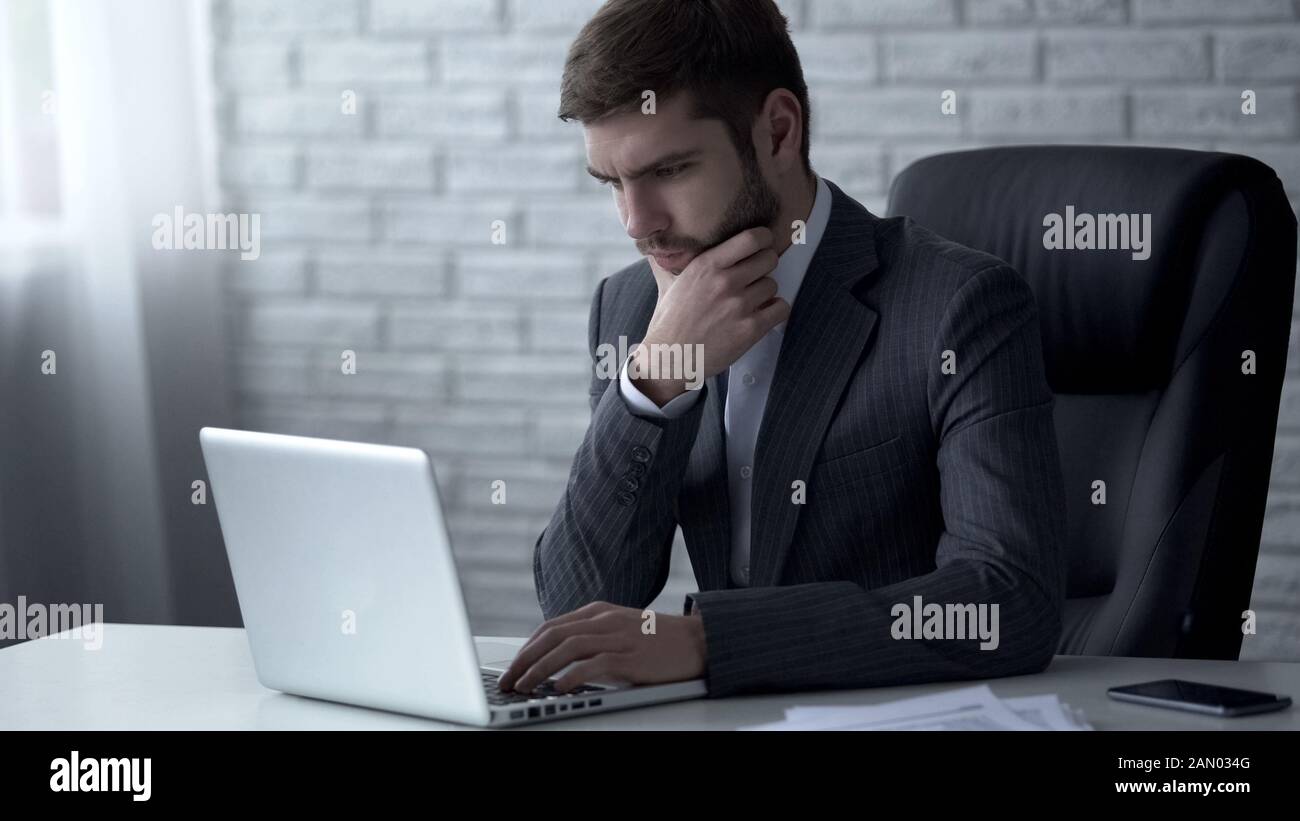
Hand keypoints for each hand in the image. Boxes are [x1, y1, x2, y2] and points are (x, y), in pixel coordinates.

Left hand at [496, 602, 706, 693]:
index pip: (551, 627)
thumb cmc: (658, 640)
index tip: (513, 667)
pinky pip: (594, 665)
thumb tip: (557, 659)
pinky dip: (571, 676)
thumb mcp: (619, 628)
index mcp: (599, 612)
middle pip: (552, 635)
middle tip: (508, 680)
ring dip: (540, 668)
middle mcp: (604, 620)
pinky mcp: (630, 657)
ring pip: (567, 648)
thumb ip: (591, 636)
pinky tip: (558, 688)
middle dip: (524, 659)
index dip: (527, 647)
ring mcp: (618, 637)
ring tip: (525, 687)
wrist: (698, 641)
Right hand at [632, 226, 789, 405]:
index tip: (762, 245)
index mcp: (706, 265)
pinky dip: (775, 311)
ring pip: (773, 284)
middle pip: (769, 259)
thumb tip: (663, 243)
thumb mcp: (669, 282)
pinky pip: (781, 308)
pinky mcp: (750, 328)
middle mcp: (724, 281)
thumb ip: (676, 260)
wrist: (669, 358)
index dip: (763, 240)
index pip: (751, 238)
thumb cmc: (669, 322)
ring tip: (750, 301)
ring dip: (766, 293)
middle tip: (756, 276)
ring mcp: (739, 305)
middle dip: (766, 266)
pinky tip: (762, 314)